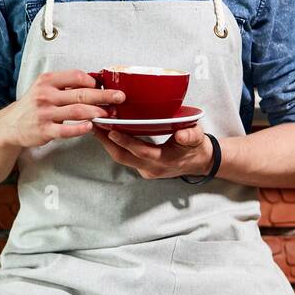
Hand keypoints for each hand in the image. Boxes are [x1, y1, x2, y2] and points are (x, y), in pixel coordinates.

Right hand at [0, 69, 125, 148]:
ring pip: (77, 111)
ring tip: (110, 114)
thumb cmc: (33, 106)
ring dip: (96, 112)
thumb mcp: (44, 88)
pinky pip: (66, 130)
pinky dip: (80, 128)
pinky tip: (91, 127)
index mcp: (47, 81)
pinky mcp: (44, 130)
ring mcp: (45, 113)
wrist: (11, 125)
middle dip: (104, 95)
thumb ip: (65, 85)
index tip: (105, 86)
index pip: (76, 76)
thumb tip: (93, 83)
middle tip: (119, 97)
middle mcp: (45, 95)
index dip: (93, 81)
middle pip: (81, 94)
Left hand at [91, 122, 212, 179]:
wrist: (200, 162)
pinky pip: (124, 157)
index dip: (126, 142)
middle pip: (123, 157)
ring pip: (121, 157)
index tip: (112, 131)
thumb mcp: (198, 138)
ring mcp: (145, 169)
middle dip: (106, 143)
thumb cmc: (196, 147)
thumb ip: (190, 135)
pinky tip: (107, 132)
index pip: (141, 152)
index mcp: (164, 161)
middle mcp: (151, 168)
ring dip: (107, 143)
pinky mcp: (142, 167)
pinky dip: (114, 145)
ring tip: (96, 126)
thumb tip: (182, 134)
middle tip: (95, 125)